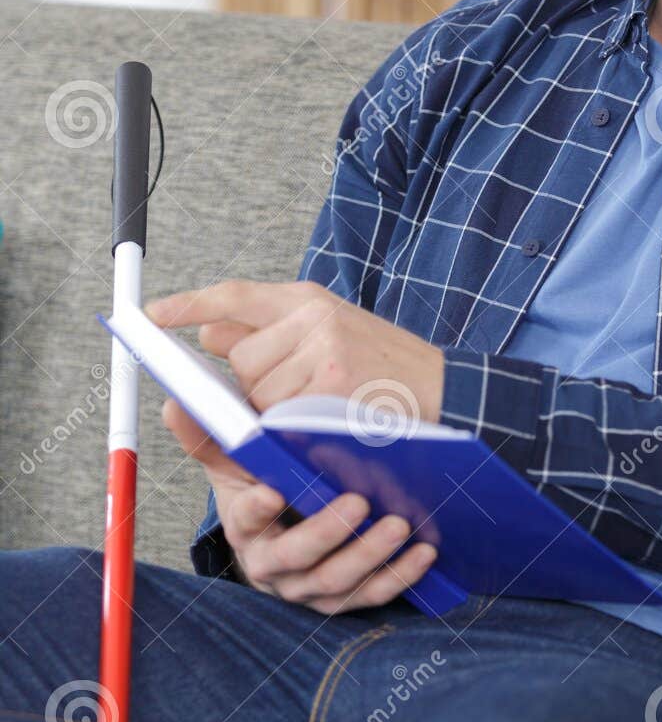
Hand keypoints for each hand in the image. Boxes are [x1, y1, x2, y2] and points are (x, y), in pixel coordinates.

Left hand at [146, 279, 444, 424]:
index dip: (190, 305)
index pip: (234, 296)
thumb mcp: (330, 335)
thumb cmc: (387, 369)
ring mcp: (324, 345)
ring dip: (277, 410)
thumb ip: (271, 333)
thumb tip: (210, 334)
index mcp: (309, 298)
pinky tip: (328, 418)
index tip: (152, 314)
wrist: (449, 390)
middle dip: (254, 386)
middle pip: (241, 356)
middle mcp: (313, 314)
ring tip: (322, 406)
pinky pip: (284, 411)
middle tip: (298, 395)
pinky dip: (296, 425)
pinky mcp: (333, 380)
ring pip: (260, 389)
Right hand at [162, 399, 438, 613]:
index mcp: (244, 528)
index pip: (245, 520)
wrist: (285, 524)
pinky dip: (400, 575)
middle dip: (328, 532)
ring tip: (399, 524)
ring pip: (337, 582)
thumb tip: (175, 404)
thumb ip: (211, 434)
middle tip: (358, 502)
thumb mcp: (236, 461)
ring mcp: (308, 587)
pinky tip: (425, 552)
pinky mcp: (343, 598)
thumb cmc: (263, 483)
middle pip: (297, 558)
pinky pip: (373, 594)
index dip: (256, 509)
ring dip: (370, 554)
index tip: (273, 490)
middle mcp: (273, 565)